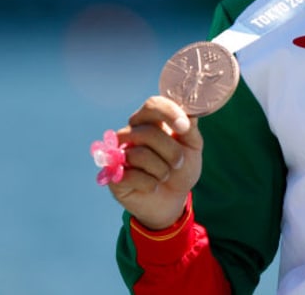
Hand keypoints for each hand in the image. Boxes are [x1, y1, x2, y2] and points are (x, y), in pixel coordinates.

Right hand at [107, 96, 203, 230]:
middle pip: (147, 132)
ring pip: (139, 154)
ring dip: (161, 170)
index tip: (184, 128)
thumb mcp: (192, 146)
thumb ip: (189, 127)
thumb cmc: (181, 168)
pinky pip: (131, 175)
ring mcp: (119, 153)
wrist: (173, 199)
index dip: (169, 113)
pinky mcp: (112, 175)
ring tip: (165, 176)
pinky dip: (150, 184)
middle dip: (171, 151)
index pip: (153, 105)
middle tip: (179, 163)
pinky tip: (152, 186)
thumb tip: (187, 112)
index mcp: (151, 121)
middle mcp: (131, 133)